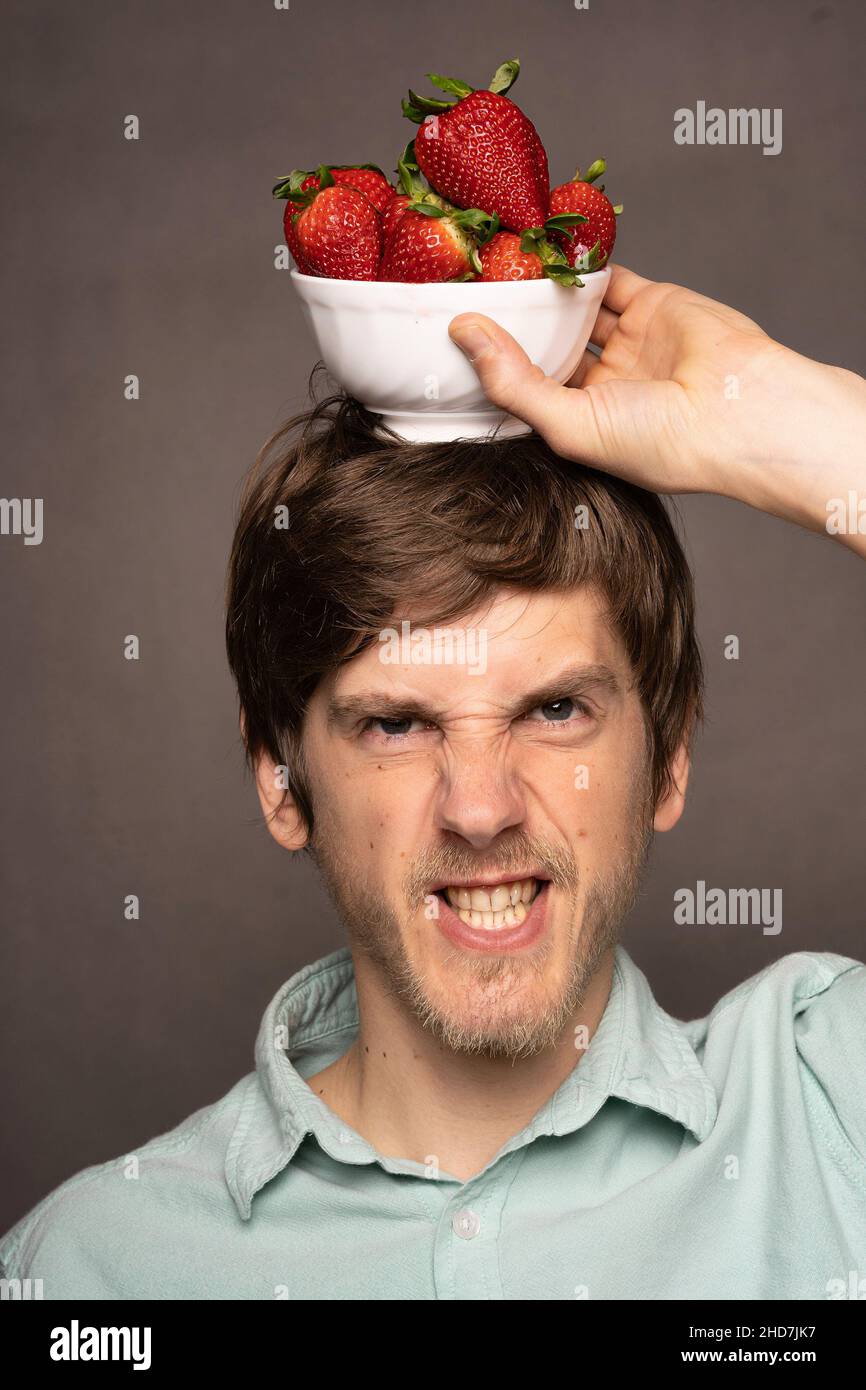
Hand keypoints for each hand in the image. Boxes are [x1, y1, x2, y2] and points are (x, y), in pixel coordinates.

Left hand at [449, 266, 865, 555]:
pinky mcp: (651, 304)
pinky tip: (541, 247)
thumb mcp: (567, 423)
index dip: (490, 367)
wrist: (738, 410)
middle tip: (460, 293)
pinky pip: (606, 278)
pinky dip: (578, 261)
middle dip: (510, 324)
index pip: (524, 391)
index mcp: (581, 423)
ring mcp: (628, 343)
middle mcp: (602, 385)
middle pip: (544, 346)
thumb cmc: (658, 441)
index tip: (445, 340)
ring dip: (538, 289)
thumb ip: (511, 381)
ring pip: (571, 309)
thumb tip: (461, 333)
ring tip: (492, 265)